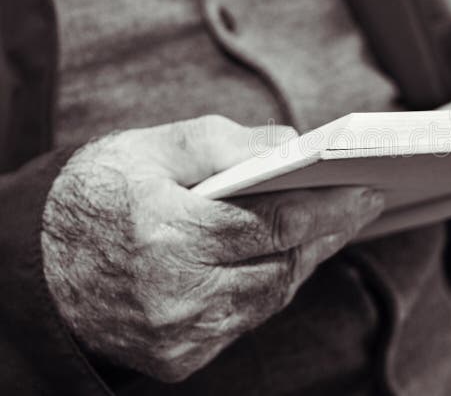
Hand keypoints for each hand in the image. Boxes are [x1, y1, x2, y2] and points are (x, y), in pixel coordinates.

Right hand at [41, 115, 383, 381]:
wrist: (33, 269)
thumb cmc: (94, 198)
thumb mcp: (147, 149)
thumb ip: (220, 142)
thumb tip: (289, 142)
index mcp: (166, 235)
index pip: (273, 224)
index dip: (329, 209)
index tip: (367, 191)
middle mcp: (175, 295)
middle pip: (281, 266)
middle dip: (328, 235)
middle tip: (360, 206)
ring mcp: (178, 335)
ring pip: (269, 298)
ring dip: (303, 261)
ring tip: (328, 228)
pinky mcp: (178, 358)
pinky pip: (245, 321)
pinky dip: (269, 289)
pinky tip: (283, 260)